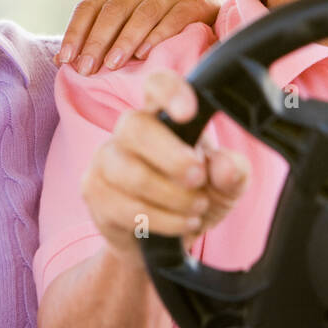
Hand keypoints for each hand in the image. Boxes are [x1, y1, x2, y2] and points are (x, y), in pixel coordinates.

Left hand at [56, 0, 223, 73]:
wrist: (207, 11)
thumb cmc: (158, 24)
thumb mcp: (126, 26)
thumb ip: (98, 39)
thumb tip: (62, 61)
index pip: (90, 6)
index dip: (75, 32)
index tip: (65, 59)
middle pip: (113, 10)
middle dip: (97, 41)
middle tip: (86, 69)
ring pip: (142, 13)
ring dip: (124, 40)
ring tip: (112, 65)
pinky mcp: (192, 2)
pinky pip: (173, 18)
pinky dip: (157, 36)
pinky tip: (145, 54)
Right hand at [81, 69, 248, 263]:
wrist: (163, 242)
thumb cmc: (194, 198)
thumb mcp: (225, 187)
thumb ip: (233, 172)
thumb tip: (226, 166)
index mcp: (163, 115)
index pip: (156, 85)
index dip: (169, 92)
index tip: (189, 112)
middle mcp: (128, 131)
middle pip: (134, 126)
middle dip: (171, 156)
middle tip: (198, 178)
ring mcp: (106, 160)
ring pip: (129, 172)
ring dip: (171, 197)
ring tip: (197, 208)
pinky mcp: (94, 192)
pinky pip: (123, 206)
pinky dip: (160, 220)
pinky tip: (180, 224)